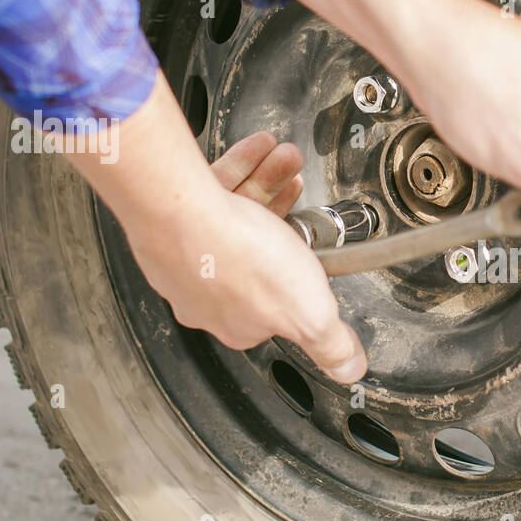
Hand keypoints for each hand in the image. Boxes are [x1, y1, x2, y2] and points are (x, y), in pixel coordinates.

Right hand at [67, 77, 365, 378]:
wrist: (181, 211)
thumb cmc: (240, 262)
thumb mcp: (310, 314)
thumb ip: (332, 344)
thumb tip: (350, 370)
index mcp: (240, 323)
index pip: (279, 304)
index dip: (301, 273)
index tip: (315, 246)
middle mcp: (208, 294)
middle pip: (260, 252)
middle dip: (287, 214)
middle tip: (301, 187)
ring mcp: (186, 257)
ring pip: (238, 216)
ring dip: (269, 185)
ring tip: (287, 159)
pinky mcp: (170, 221)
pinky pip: (212, 192)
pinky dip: (240, 169)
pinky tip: (260, 150)